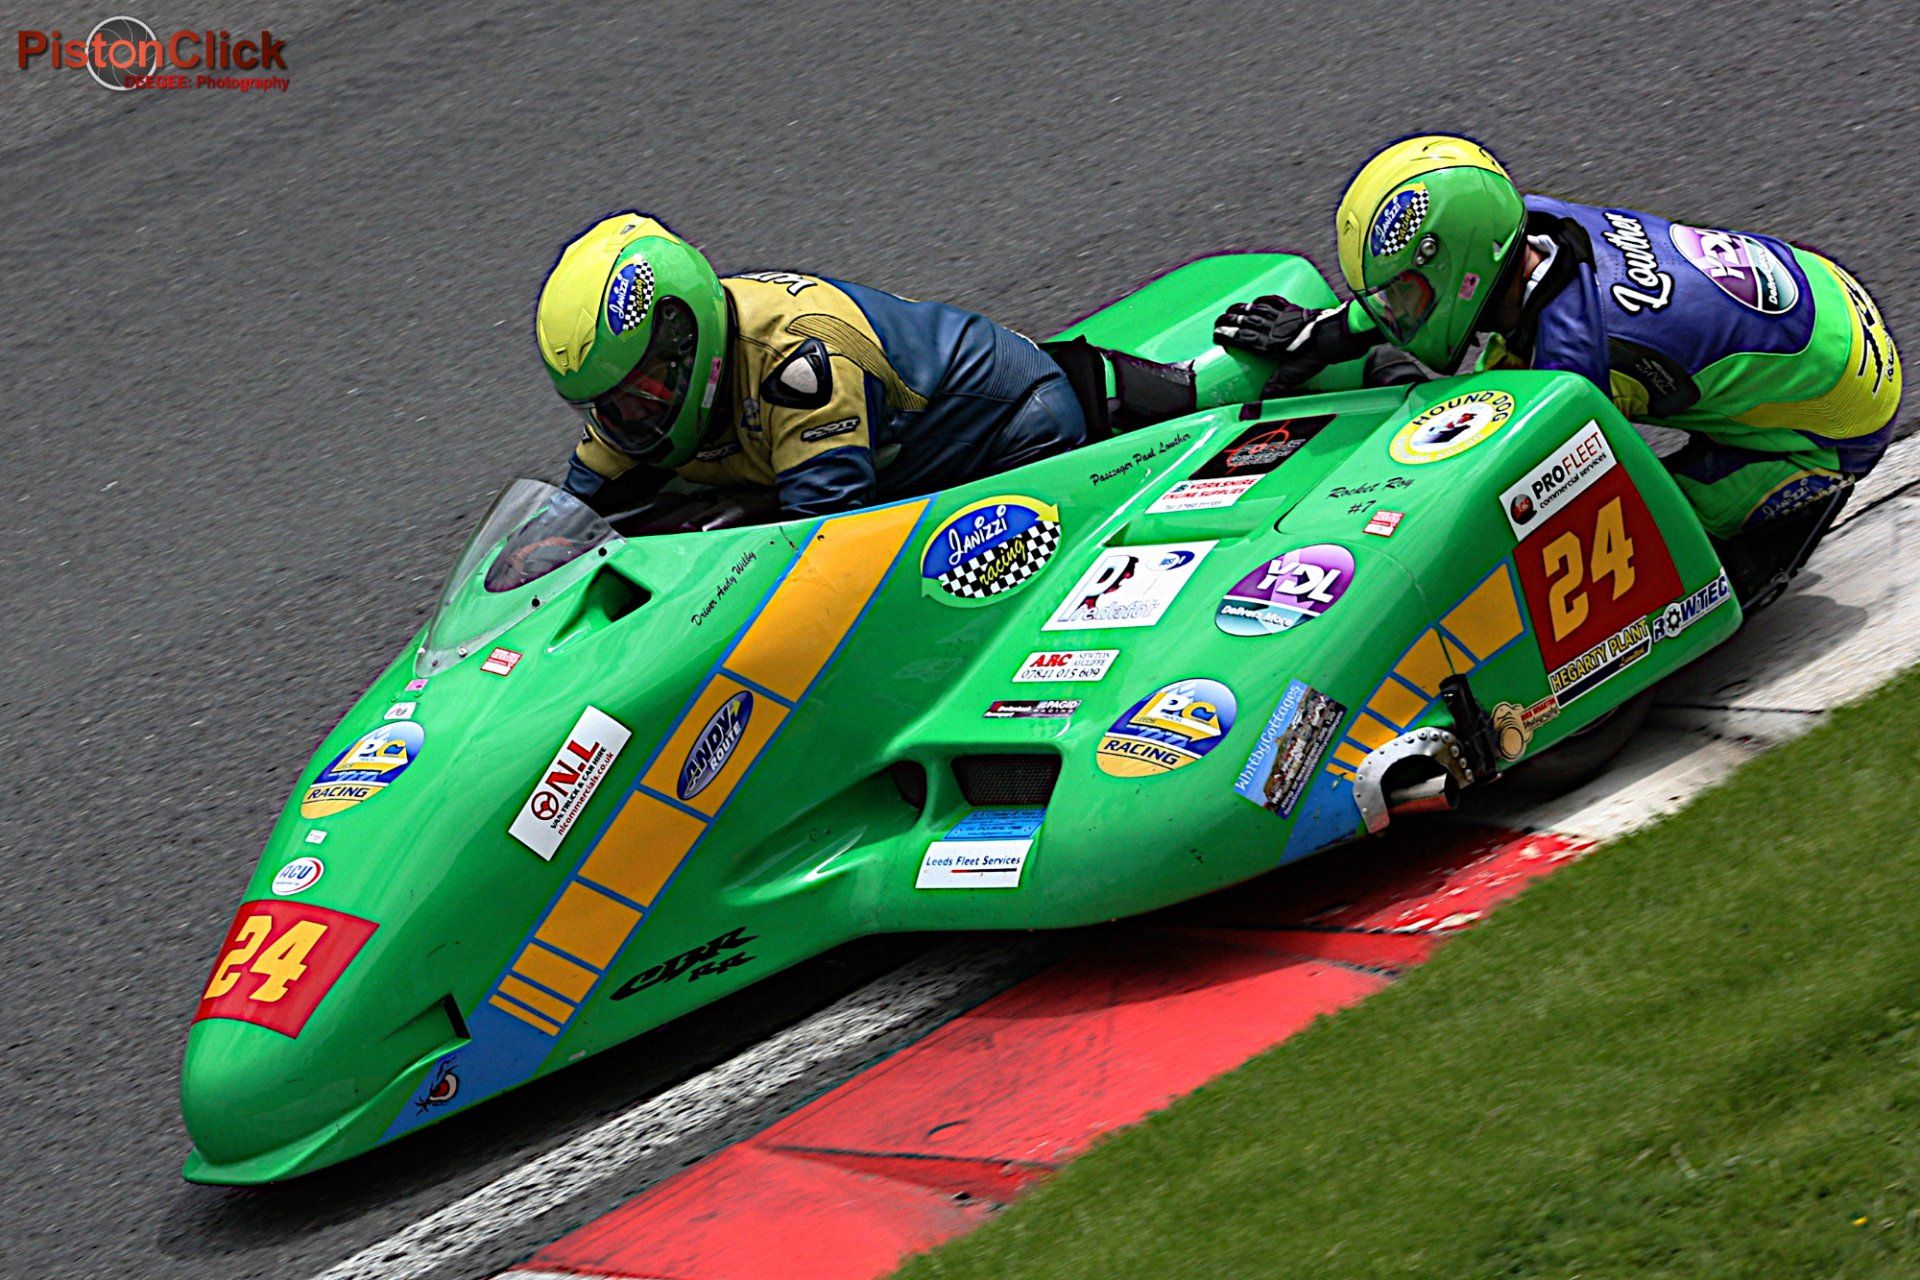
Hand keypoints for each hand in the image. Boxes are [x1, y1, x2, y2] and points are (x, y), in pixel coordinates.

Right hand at [1214, 295, 1340, 392]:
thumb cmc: (1321, 352)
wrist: (1341, 332)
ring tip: (1232, 308)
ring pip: (1259, 310)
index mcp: (1274, 343)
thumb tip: (1263, 398)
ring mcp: (1286, 316)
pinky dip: (1264, 300)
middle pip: (1249, 320)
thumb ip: (1280, 383)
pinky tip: (1258, 300)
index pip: (1246, 337)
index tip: (1217, 333)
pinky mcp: (1296, 310)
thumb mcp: (1299, 372)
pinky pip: (1275, 302)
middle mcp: (1276, 327)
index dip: (1229, 334)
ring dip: (1243, 308)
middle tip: (1218, 320)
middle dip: (1231, 319)